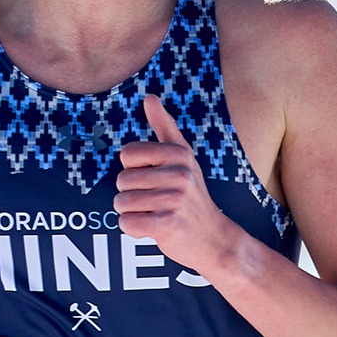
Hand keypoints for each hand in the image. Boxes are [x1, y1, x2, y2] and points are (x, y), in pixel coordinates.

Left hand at [114, 94, 235, 273]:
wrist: (214, 239)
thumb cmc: (192, 196)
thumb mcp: (183, 157)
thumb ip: (164, 126)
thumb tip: (149, 97)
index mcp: (179, 153)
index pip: (127, 154)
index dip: (134, 170)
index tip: (154, 179)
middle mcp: (179, 173)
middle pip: (122, 180)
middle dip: (131, 195)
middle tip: (155, 202)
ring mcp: (175, 200)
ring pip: (121, 203)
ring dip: (132, 213)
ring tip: (155, 214)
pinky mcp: (168, 225)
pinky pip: (127, 223)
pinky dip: (134, 230)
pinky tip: (153, 229)